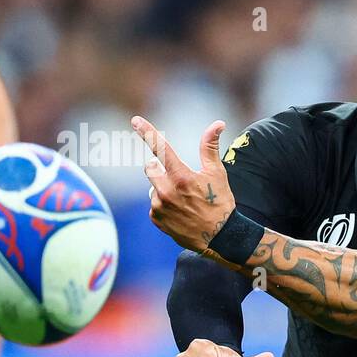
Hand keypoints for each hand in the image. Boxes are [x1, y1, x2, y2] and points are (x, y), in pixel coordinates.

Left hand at [131, 116, 235, 252]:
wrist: (220, 237)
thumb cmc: (220, 202)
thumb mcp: (217, 173)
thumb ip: (210, 147)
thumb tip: (218, 123)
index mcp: (181, 176)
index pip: (160, 148)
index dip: (147, 131)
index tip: (135, 119)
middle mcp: (166, 191)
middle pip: (150, 167)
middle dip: (160, 168)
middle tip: (179, 178)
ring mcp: (159, 206)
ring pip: (153, 186)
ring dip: (163, 188)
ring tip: (183, 199)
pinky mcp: (156, 219)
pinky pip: (154, 204)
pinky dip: (163, 204)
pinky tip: (179, 211)